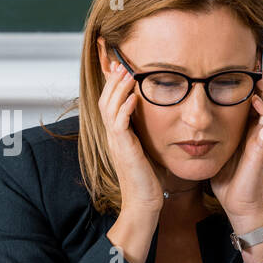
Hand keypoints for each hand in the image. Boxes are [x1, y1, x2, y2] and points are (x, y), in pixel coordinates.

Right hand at [97, 45, 162, 212]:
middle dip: (110, 78)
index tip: (116, 63)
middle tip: (118, 59)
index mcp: (118, 134)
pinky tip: (133, 96)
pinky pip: (118, 124)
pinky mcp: (122, 149)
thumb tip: (157, 116)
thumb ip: (146, 132)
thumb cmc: (148, 180)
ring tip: (126, 72)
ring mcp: (115, 142)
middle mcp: (113, 135)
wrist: (143, 204)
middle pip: (104, 99)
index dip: (110, 81)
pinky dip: (124, 108)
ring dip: (118, 88)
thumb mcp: (147, 149)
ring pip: (108, 107)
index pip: (109, 101)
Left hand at [208, 64, 262, 220]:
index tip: (240, 64)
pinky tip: (254, 100)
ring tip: (258, 74)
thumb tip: (187, 116)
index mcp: (248, 126)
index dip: (250, 80)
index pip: (255, 95)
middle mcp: (259, 129)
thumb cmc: (226, 176)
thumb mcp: (215, 146)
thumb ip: (208, 130)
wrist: (236, 202)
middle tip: (254, 61)